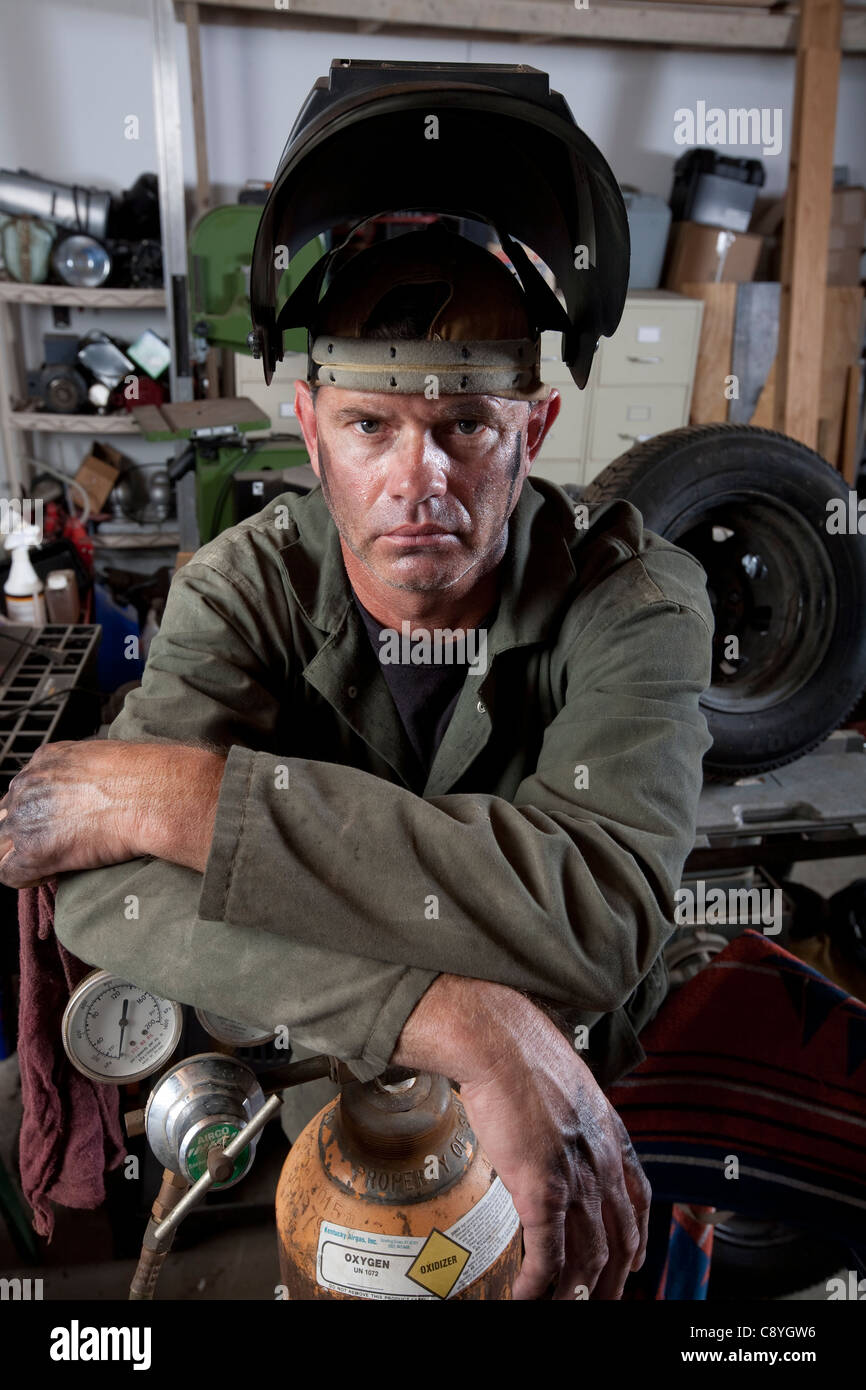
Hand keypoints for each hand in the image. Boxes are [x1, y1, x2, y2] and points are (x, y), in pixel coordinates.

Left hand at [0, 739, 142, 887]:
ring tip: (53, 860)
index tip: (56, 823)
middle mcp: (28, 786)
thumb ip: (84, 772)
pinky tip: (52, 874)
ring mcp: (25, 818)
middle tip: (55, 842)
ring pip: (0, 844)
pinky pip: (8, 873)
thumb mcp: (107, 757)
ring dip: (22, 854)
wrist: (153, 795)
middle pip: (5, 816)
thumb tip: (91, 790)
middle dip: (24, 832)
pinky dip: (28, 878)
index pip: (21, 792)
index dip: (36, 812)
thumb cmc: (145, 776)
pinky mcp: (33, 851)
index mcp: (45, 760)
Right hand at [459, 1027, 650, 1299]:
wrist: (500, 1044)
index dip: (637, 1238)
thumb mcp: (567, 1084)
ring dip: (577, 1293)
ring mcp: (576, 1181)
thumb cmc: (523, 1054)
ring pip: (588, 1259)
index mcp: (611, 1134)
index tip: (632, 1259)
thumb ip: (571, 1116)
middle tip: (600, 1299)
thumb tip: (554, 1127)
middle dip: (612, 1279)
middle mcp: (603, 1162)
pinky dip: (538, 1286)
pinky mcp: (542, 1192)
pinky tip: (527, 1297)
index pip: (640, 1200)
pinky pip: (548, 1258)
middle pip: (620, 1240)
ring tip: (563, 1308)